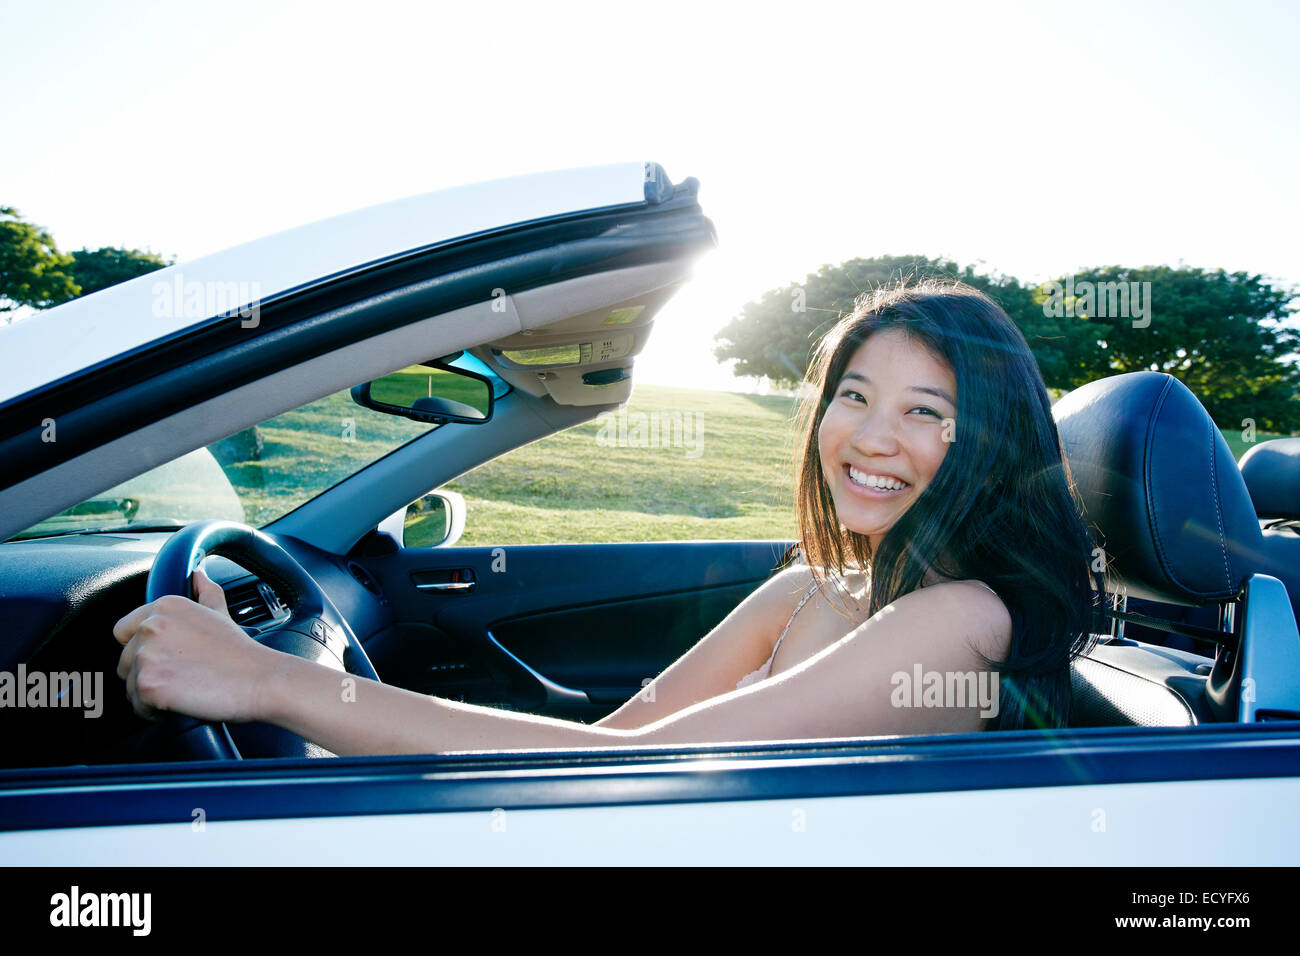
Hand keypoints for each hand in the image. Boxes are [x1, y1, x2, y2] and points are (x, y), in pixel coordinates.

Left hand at [113, 566, 277, 722]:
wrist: (259, 680)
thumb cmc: (241, 653)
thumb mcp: (221, 614)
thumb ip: (205, 592)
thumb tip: (199, 574)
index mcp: (164, 607)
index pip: (123, 631)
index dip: (143, 649)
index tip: (166, 658)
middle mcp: (150, 626)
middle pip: (124, 662)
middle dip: (148, 674)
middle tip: (182, 677)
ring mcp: (147, 655)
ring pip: (129, 686)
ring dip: (151, 694)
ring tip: (185, 690)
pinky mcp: (148, 685)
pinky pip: (137, 706)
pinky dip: (155, 712)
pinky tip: (182, 703)